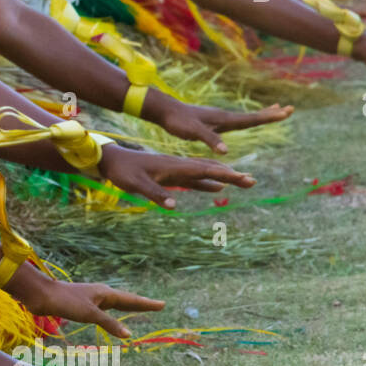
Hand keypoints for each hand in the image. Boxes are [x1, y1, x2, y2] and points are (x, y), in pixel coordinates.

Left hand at [11, 273, 164, 337]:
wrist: (42, 296)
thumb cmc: (66, 302)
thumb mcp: (90, 314)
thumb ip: (110, 324)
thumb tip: (129, 335)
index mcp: (106, 294)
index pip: (132, 300)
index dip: (147, 304)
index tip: (163, 304)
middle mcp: (101, 294)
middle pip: (126, 300)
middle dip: (141, 304)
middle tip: (157, 306)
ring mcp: (91, 298)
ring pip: (115, 304)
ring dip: (127, 307)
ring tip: (138, 308)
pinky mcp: (82, 304)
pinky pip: (104, 309)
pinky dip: (112, 313)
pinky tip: (109, 315)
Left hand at [99, 146, 255, 208]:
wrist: (112, 160)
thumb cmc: (123, 172)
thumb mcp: (136, 184)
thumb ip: (154, 193)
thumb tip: (174, 205)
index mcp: (173, 166)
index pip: (204, 170)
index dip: (224, 175)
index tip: (243, 178)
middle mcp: (178, 165)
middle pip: (210, 169)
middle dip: (232, 175)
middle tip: (253, 181)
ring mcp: (176, 170)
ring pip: (205, 173)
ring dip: (224, 177)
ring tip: (243, 181)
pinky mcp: (171, 175)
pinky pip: (194, 179)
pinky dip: (207, 182)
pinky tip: (218, 187)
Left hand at [152, 97, 293, 153]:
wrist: (164, 110)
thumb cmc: (177, 122)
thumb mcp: (193, 132)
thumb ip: (209, 140)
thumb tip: (225, 151)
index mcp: (223, 119)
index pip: (251, 119)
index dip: (268, 118)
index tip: (285, 112)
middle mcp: (224, 116)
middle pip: (252, 116)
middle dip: (271, 113)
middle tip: (290, 109)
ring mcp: (218, 117)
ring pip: (245, 116)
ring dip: (262, 114)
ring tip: (276, 109)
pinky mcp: (212, 120)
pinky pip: (235, 120)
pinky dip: (246, 119)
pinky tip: (245, 121)